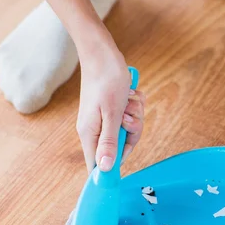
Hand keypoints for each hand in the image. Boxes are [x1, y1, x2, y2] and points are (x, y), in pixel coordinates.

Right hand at [76, 35, 144, 172]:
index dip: (110, 170)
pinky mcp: (113, 109)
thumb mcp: (112, 114)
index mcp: (90, 134)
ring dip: (135, 115)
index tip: (122, 166)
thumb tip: (104, 169)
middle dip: (131, 132)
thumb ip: (109, 142)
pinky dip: (134, 106)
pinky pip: (131, 116)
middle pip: (121, 147)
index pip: (97, 165)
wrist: (103, 54)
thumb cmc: (106, 81)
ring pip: (129, 130)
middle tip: (129, 116)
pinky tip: (129, 94)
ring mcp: (105, 119)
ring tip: (128, 101)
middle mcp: (96, 129)